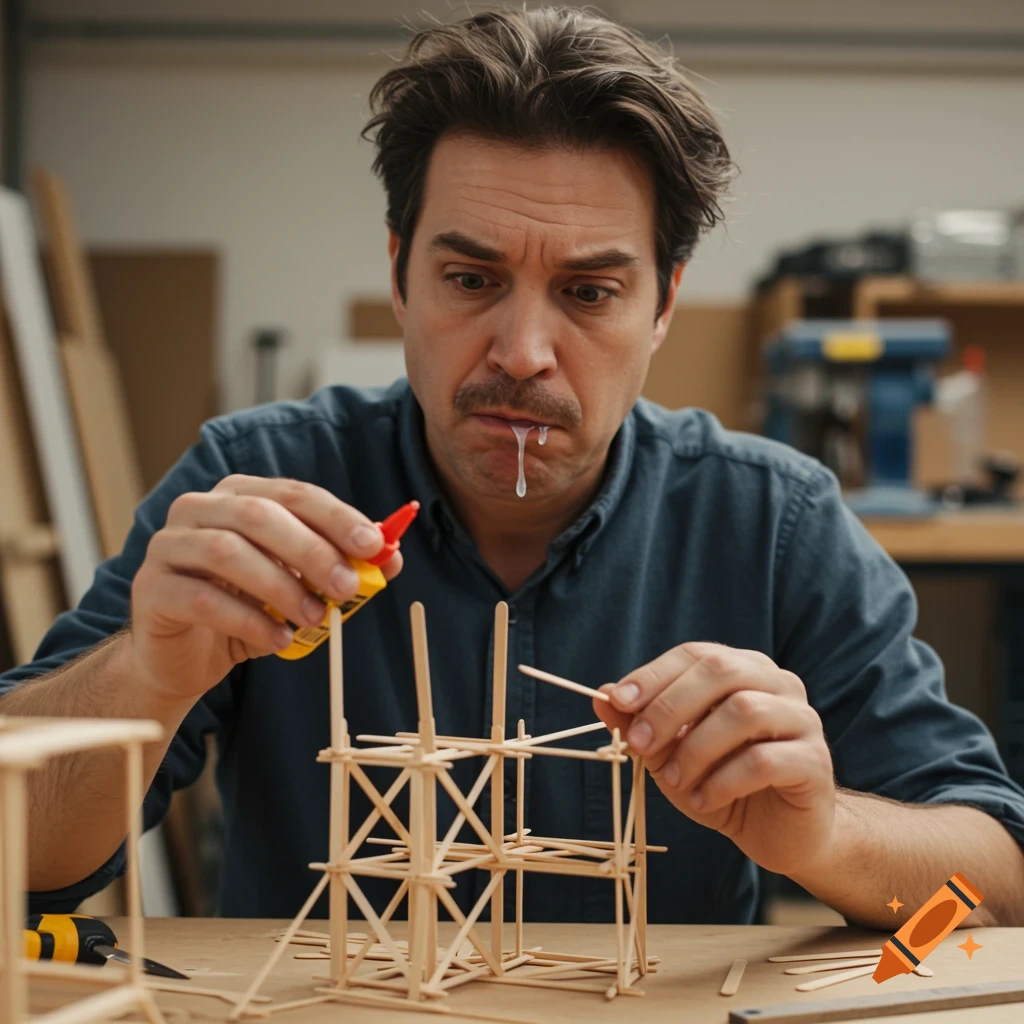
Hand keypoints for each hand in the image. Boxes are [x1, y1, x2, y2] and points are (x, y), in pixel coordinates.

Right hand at [129, 475, 404, 704]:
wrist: (182, 658)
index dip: (336, 517)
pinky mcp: (151, 589)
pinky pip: (202, 599)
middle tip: (346, 586)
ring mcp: (168, 546)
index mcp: (239, 495)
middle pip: (259, 516)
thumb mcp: (298, 586)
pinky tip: (278, 640)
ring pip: (228, 552)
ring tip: (314, 618)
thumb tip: (391, 557)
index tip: (373, 544)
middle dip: (311, 550)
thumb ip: (340, 566)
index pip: (293, 493)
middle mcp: (198, 509)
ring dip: (281, 587)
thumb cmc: (245, 610)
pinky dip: (248, 621)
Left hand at [594, 643, 834, 875]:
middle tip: (637, 744)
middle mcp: (778, 684)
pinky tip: (702, 801)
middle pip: (721, 672)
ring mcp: (802, 720)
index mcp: (744, 670)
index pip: (696, 654)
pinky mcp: (814, 763)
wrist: (779, 835)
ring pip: (744, 712)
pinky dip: (722, 781)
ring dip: (695, 749)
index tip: (619, 702)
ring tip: (671, 781)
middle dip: (670, 706)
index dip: (655, 674)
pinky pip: (765, 760)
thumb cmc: (722, 783)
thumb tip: (600, 694)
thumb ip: (639, 723)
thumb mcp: (670, 753)